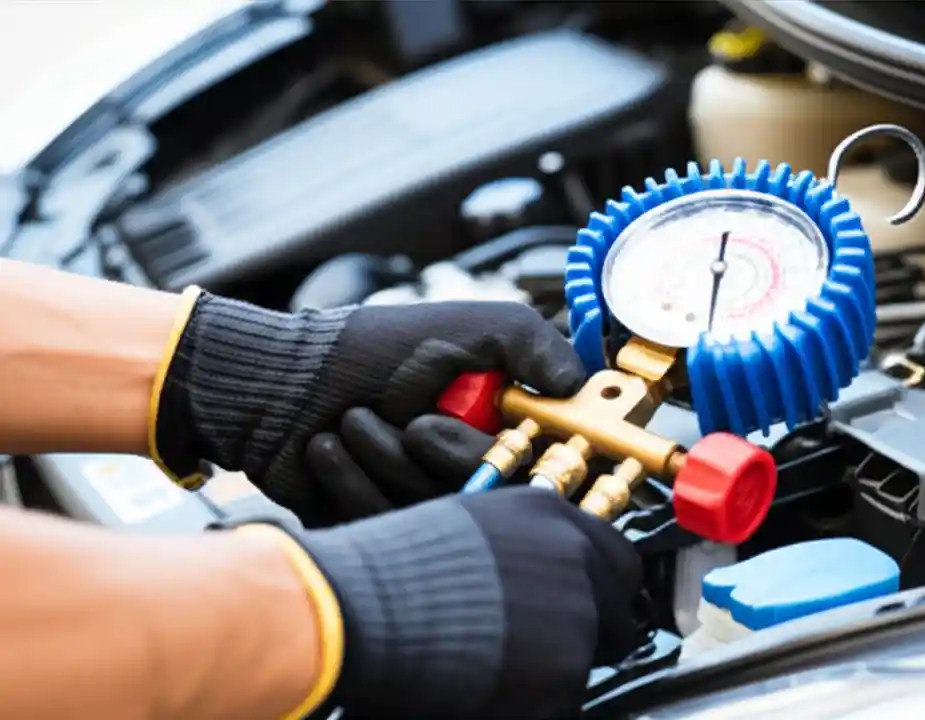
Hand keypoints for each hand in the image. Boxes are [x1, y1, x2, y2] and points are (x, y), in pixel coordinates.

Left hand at [153, 295, 583, 523]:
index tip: (496, 438)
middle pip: (482, 497)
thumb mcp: (460, 325)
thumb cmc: (358, 349)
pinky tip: (325, 445)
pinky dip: (346, 481)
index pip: (533, 465)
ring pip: (426, 512)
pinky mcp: (370, 527)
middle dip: (442, 454)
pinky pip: (378, 528)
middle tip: (413, 421)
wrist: (270, 379)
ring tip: (352, 419)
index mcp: (487, 421)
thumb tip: (580, 382)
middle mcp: (456, 463)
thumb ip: (530, 341)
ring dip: (383, 459)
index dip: (515, 458)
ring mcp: (412, 498)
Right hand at [264, 487, 642, 718]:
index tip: (590, 608)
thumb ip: (515, 550)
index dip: (599, 591)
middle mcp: (576, 557)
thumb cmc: (387, 573)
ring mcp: (577, 615)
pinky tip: (490, 696)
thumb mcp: (464, 530)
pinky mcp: (566, 671)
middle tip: (553, 656)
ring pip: (589, 660)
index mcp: (549, 515)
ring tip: (498, 676)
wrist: (359, 610)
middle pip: (621, 609)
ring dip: (554, 674)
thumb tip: (529, 582)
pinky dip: (535, 704)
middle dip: (595, 635)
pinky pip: (566, 699)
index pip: (614, 556)